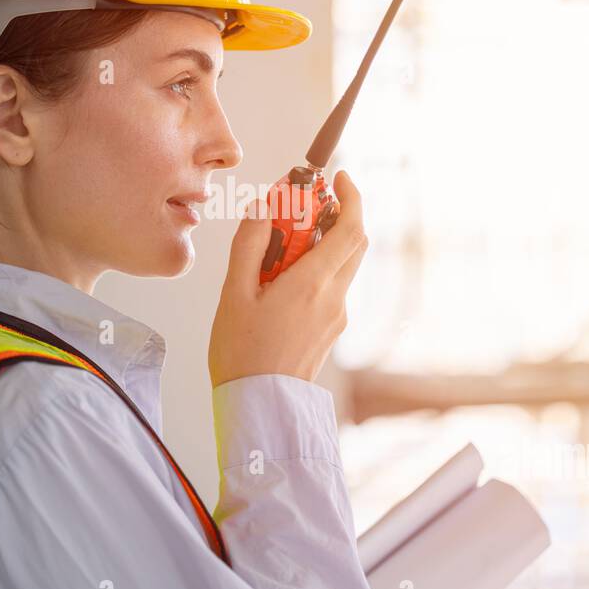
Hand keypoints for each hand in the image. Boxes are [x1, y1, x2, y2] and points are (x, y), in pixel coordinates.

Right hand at [208, 170, 368, 386]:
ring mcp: (336, 317)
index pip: (351, 229)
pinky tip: (279, 280)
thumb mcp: (234, 293)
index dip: (351, 197)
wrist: (259, 409)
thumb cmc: (241, 355)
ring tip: (278, 247)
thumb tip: (263, 206)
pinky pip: (331, 287)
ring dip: (322, 244)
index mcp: (312, 285)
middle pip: (354, 243)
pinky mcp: (331, 330)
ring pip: (342, 265)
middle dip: (336, 215)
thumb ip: (250, 244)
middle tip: (302, 207)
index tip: (338, 179)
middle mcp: (333, 299)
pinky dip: (315, 269)